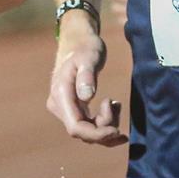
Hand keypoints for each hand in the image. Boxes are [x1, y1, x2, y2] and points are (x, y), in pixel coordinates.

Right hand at [46, 23, 124, 146]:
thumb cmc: (85, 48)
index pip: (76, 127)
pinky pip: (89, 125)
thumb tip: (86, 97)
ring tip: (117, 104)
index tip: (116, 130)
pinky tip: (114, 105)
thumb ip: (87, 76)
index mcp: (61, 95)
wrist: (78, 43)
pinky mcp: (73, 109)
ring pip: (87, 131)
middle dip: (104, 128)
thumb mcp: (89, 57)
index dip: (96, 134)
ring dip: (106, 125)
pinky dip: (104, 121)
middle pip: (82, 132)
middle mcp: (59, 106)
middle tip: (119, 107)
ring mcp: (65, 109)